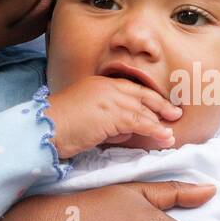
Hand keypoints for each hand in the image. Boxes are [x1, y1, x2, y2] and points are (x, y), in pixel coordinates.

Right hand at [44, 76, 182, 158]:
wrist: (44, 130)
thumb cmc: (60, 129)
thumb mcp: (89, 119)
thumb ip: (110, 121)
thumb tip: (130, 130)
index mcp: (99, 83)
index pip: (130, 89)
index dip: (148, 98)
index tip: (161, 106)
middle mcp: (106, 86)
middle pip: (141, 95)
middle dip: (161, 105)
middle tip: (176, 114)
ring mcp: (110, 98)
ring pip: (143, 110)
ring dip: (160, 123)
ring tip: (171, 135)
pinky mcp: (112, 114)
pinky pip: (140, 122)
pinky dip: (155, 130)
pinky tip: (165, 137)